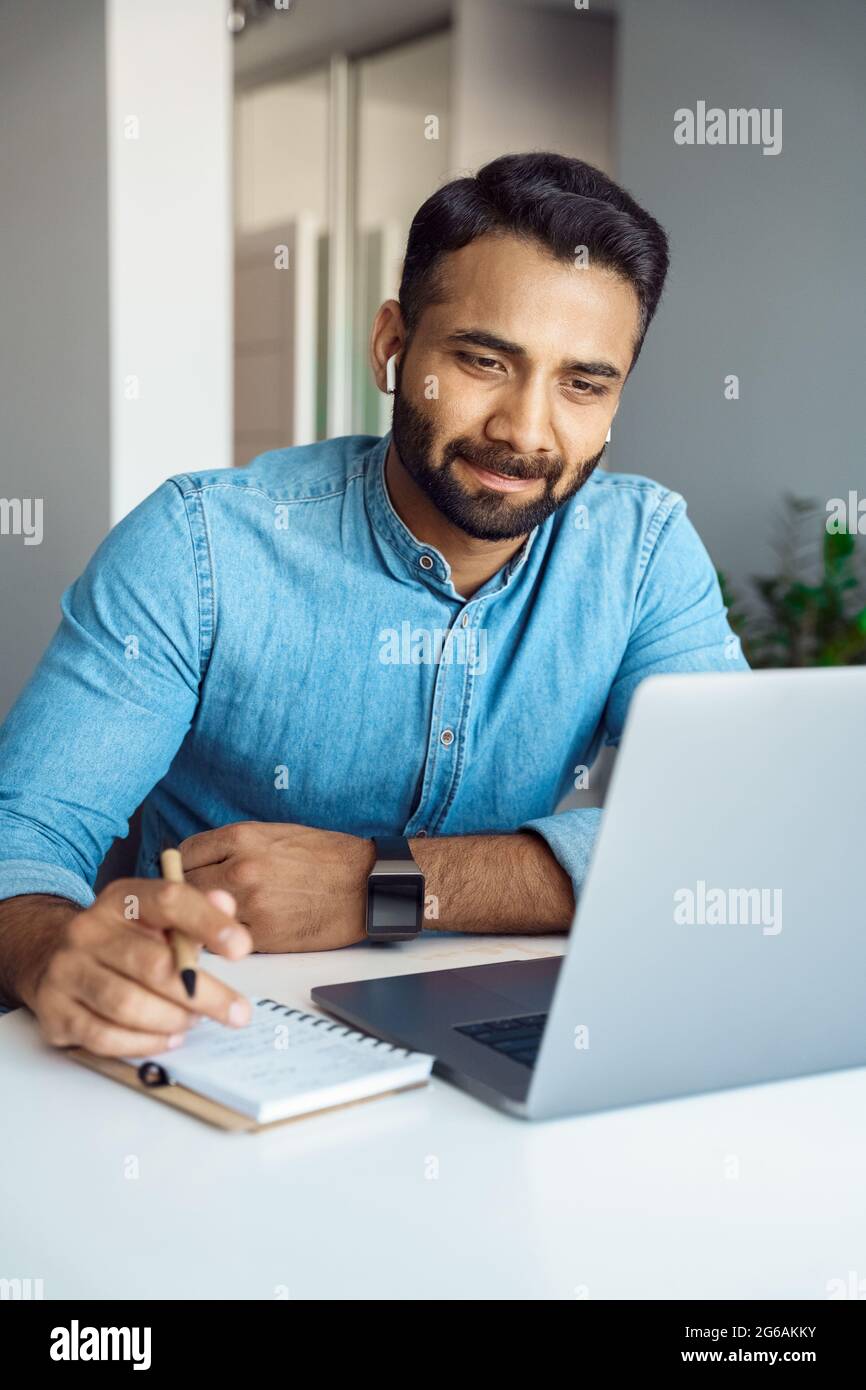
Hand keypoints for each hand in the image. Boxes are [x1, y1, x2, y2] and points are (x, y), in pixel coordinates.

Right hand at [23, 878, 253, 1056]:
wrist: (53, 956)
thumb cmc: (123, 940)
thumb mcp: (157, 917)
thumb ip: (196, 911)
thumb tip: (226, 905)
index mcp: (122, 899)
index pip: (169, 900)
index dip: (209, 923)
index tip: (241, 949)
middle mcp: (89, 930)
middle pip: (153, 964)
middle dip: (203, 994)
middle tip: (236, 1012)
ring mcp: (68, 971)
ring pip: (128, 1005)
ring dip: (173, 1020)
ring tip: (195, 1021)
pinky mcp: (55, 1011)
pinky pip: (105, 1037)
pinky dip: (144, 1043)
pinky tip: (168, 1038)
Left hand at [179, 822, 375, 951]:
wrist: (365, 884)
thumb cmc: (325, 857)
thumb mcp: (275, 834)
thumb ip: (234, 847)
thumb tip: (199, 862)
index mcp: (242, 837)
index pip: (184, 854)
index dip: (183, 868)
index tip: (188, 877)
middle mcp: (240, 868)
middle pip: (185, 887)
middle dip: (188, 896)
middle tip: (198, 903)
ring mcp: (251, 904)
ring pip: (200, 918)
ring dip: (204, 920)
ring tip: (216, 920)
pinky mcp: (263, 936)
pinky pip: (225, 940)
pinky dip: (226, 938)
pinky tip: (239, 932)